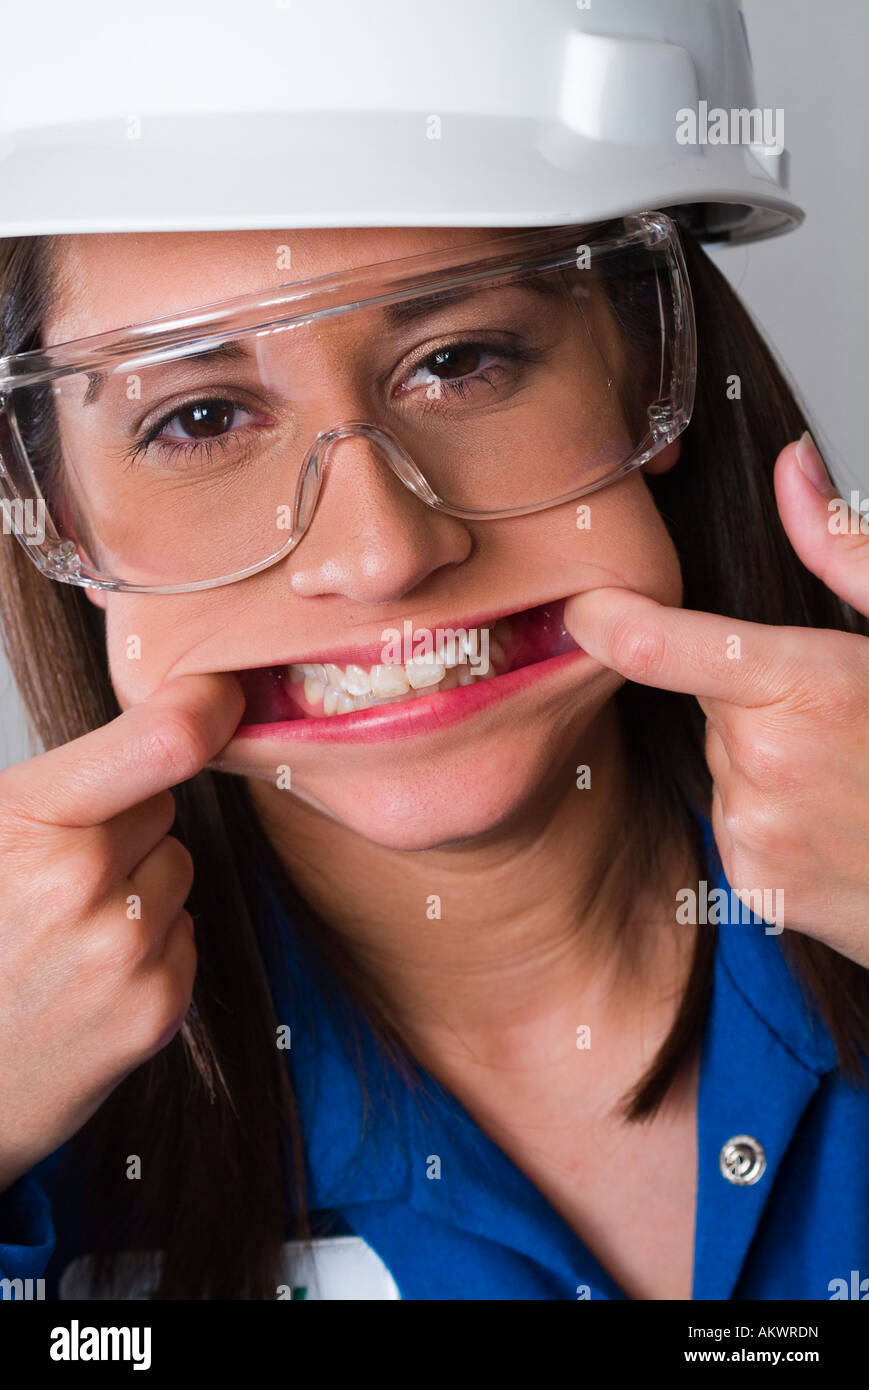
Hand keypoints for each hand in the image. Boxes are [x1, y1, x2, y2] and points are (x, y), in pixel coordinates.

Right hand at [0, 673, 243, 1193]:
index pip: (159, 743)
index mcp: (28, 822)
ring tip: (65, 934)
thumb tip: (171, 725)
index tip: (224, 693)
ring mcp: (124, 952)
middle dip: (124, 827)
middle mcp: (80, 883)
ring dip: (140, 890)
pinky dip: (150, 949)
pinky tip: (86, 978)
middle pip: (163, 807)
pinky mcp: (156, 1008)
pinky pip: (186, 933)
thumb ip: (64, 787)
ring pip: (178, 869)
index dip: (204, 707)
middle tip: (56, 879)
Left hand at [563, 434, 868, 966]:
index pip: (655, 646)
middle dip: (748, 700)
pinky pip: (735, 821)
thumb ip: (844, 549)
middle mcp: (765, 762)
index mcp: (804, 687)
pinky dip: (769, 812)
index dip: (606, 619)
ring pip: (722, 763)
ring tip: (842, 775)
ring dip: (763, 759)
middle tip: (828, 720)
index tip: (586, 607)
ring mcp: (756, 828)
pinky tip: (831, 818)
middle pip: (709, 704)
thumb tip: (794, 469)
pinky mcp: (754, 879)